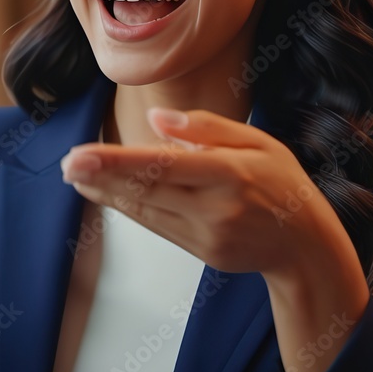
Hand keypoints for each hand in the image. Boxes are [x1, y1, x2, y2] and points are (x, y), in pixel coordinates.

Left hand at [59, 107, 348, 276]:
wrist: (306, 245)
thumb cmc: (282, 183)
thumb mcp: (258, 142)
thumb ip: (207, 127)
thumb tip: (156, 120)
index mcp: (231, 173)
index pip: (165, 164)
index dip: (119, 161)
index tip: (83, 154)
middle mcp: (216, 207)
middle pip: (148, 189)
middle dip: (102, 176)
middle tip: (66, 163)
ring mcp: (208, 234)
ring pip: (146, 210)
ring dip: (107, 193)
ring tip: (74, 175)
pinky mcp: (201, 252)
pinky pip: (157, 226)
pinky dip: (128, 208)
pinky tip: (105, 193)